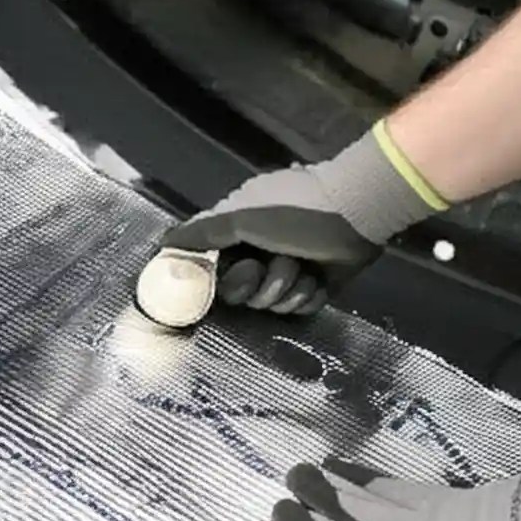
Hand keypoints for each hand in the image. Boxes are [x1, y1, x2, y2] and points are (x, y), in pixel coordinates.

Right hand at [160, 122, 443, 314]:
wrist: (357, 215)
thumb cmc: (296, 212)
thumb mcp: (243, 217)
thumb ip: (202, 233)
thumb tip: (164, 242)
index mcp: (238, 232)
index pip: (212, 267)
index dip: (220, 279)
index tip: (232, 276)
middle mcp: (258, 252)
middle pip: (239, 293)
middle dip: (257, 285)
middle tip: (274, 265)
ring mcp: (286, 271)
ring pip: (269, 304)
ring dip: (287, 288)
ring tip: (304, 267)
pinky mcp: (312, 287)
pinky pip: (297, 309)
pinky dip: (309, 295)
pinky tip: (319, 279)